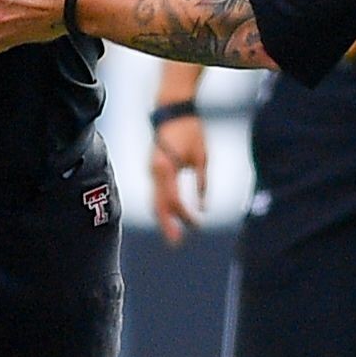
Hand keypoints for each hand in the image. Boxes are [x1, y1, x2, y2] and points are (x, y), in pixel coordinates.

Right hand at [149, 109, 206, 244]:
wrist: (172, 111)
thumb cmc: (190, 131)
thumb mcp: (202, 157)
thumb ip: (202, 183)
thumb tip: (203, 207)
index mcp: (166, 168)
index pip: (174, 201)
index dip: (184, 216)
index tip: (197, 225)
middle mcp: (154, 172)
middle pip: (158, 206)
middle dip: (167, 225)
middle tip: (175, 245)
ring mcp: (151, 171)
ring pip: (155, 201)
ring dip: (164, 218)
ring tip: (174, 234)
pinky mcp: (153, 169)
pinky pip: (156, 192)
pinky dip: (163, 206)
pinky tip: (172, 215)